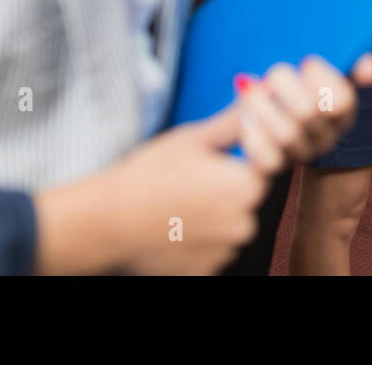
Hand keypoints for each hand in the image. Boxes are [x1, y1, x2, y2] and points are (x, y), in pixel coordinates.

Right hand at [33, 104, 266, 275]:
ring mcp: (225, 252)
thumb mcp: (193, 140)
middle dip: (225, 188)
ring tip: (176, 205)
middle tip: (188, 182)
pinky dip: (197, 240)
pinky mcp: (206, 272)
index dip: (240, 158)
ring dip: (213, 216)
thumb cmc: (149, 176)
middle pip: (246, 199)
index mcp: (247, 187)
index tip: (211, 160)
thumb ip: (234, 121)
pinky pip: (211, 250)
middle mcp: (244, 224)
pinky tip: (172, 227)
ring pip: (229, 226)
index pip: (264, 167)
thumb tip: (257, 99)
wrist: (108, 221)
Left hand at [236, 54, 371, 169]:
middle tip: (274, 72)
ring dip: (262, 105)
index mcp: (342, 115)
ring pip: (285, 135)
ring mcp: (300, 154)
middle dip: (285, 84)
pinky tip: (247, 117)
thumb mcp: (322, 78)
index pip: (341, 101)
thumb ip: (349, 70)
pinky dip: (252, 133)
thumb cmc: (297, 89)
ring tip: (250, 87)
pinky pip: (265, 158)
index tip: (306, 63)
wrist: (273, 126)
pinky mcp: (274, 167)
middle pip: (307, 112)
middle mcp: (325, 139)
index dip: (322, 79)